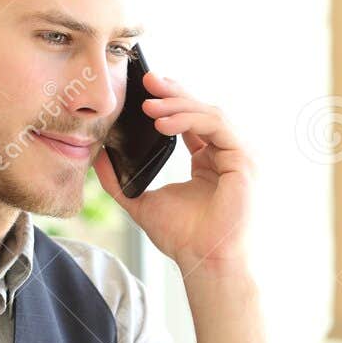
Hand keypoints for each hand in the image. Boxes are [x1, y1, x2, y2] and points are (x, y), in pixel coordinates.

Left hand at [94, 70, 253, 276]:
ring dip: (177, 106)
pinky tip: (163, 125)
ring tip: (149, 107)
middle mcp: (226, 155)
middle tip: (147, 81)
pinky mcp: (244, 160)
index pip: (191, 120)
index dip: (170, 102)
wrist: (204, 262)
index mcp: (207, 161)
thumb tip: (97, 157)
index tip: (144, 90)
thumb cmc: (183, 239)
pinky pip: (216, 126)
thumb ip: (120, 180)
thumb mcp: (141, 202)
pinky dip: (190, 120)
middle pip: (201, 110)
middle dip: (173, 93)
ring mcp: (238, 156)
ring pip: (209, 113)